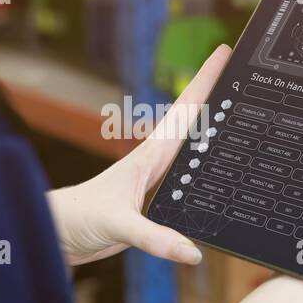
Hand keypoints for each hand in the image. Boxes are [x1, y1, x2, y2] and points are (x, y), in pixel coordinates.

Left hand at [47, 45, 231, 266]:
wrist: (59, 233)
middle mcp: (156, 161)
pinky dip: (206, 168)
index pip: (185, 109)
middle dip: (217, 92)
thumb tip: (191, 250)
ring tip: (238, 107)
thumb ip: (155, 238)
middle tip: (243, 69)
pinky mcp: (155, 200)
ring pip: (193, 146)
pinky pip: (189, 178)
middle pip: (194, 120)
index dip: (205, 79)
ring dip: (213, 127)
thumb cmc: (79, 216)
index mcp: (151, 155)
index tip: (224, 52)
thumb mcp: (118, 224)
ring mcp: (156, 179)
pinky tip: (218, 170)